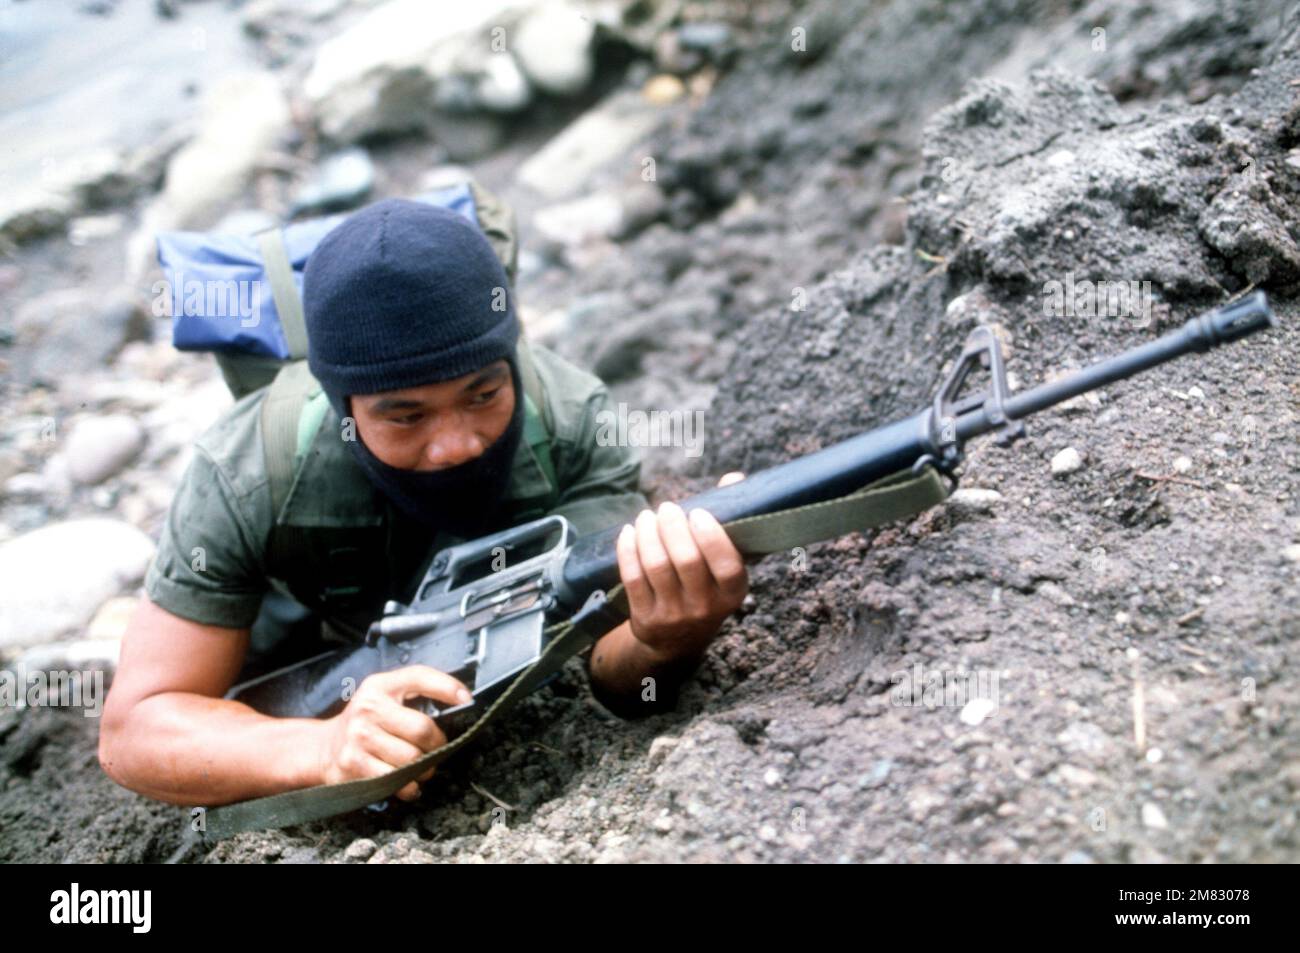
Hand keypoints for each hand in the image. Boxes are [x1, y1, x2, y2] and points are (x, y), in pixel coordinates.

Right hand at [315, 665, 470, 801]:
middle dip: (437, 744)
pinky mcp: (353, 764)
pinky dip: (409, 786)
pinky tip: (406, 782)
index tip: (467, 699)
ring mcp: (359, 737)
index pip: (418, 677)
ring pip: (412, 760)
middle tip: (435, 749)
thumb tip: (460, 700)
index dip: (447, 687)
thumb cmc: (366, 722)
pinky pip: (396, 781)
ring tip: (419, 767)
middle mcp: (368, 708)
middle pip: (422, 729)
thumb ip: (417, 693)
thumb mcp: (385, 696)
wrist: (323, 748)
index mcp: (380, 686)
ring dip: (424, 769)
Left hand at [615, 471, 748, 663]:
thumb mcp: (724, 565)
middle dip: (672, 527)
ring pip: (656, 566)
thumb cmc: (705, 586)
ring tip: (647, 516)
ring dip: (648, 533)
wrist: (677, 640)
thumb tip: (734, 478)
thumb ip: (731, 520)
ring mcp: (674, 616)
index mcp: (733, 593)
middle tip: (667, 508)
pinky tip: (629, 532)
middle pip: (687, 561)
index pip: (728, 566)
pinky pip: (632, 577)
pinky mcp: (646, 618)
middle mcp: (706, 608)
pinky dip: (628, 549)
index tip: (697, 513)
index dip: (711, 537)